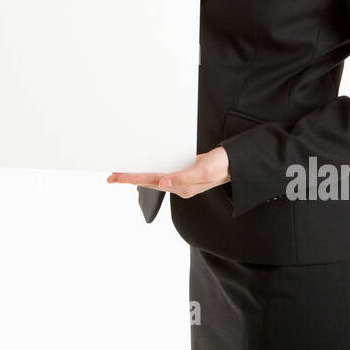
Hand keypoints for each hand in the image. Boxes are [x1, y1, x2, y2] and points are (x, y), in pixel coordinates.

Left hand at [107, 146, 229, 198]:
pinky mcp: (185, 171)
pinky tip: (146, 165)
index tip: (115, 177)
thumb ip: (184, 178)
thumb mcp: (204, 170)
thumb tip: (163, 183)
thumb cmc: (223, 166)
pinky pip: (164, 170)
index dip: (131, 178)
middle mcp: (180, 184)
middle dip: (129, 178)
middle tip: (111, 176)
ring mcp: (182, 179)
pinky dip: (151, 168)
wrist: (237, 163)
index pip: (150, 181)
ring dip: (139, 174)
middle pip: (148, 181)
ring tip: (124, 172)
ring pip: (155, 177)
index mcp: (182, 186)